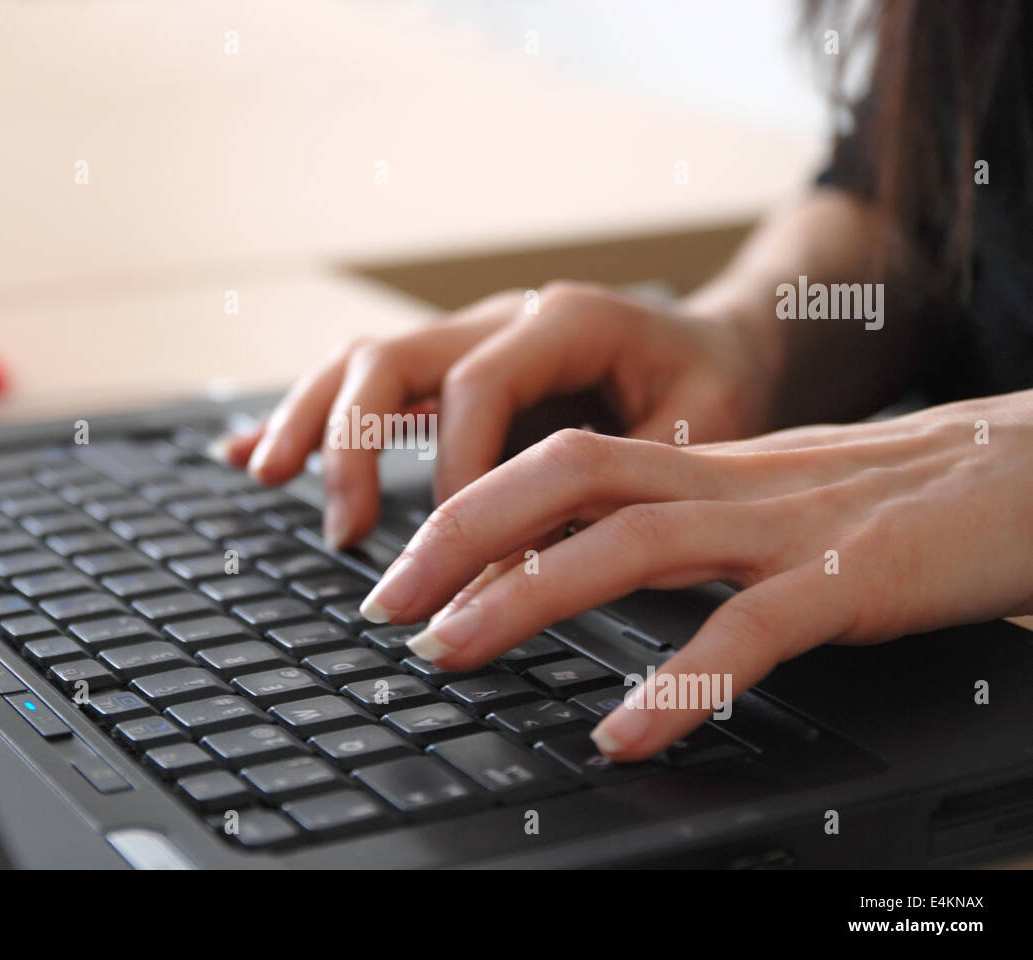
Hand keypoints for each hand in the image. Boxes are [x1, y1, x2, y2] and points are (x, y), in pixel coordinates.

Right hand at [215, 282, 774, 547]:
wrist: (719, 344)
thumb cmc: (711, 390)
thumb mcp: (696, 435)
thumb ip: (615, 485)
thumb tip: (528, 564)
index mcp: (565, 320)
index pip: (476, 386)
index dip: (456, 469)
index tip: (458, 547)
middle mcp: (502, 318)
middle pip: (393, 358)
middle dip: (354, 443)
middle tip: (346, 532)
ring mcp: (467, 338)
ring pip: (362, 361)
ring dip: (310, 420)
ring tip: (265, 477)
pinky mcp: (449, 370)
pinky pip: (364, 383)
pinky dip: (307, 417)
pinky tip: (251, 454)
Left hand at [356, 392, 1032, 759]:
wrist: (1025, 469)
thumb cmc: (897, 501)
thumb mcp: (768, 504)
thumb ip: (687, 524)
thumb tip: (596, 561)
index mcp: (703, 467)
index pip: (561, 464)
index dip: (471, 504)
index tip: (407, 565)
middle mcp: (727, 484)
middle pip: (566, 480)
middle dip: (462, 534)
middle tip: (387, 603)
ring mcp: (786, 528)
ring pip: (632, 539)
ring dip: (529, 595)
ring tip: (453, 650)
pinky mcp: (853, 580)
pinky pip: (750, 631)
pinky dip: (681, 681)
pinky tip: (624, 731)